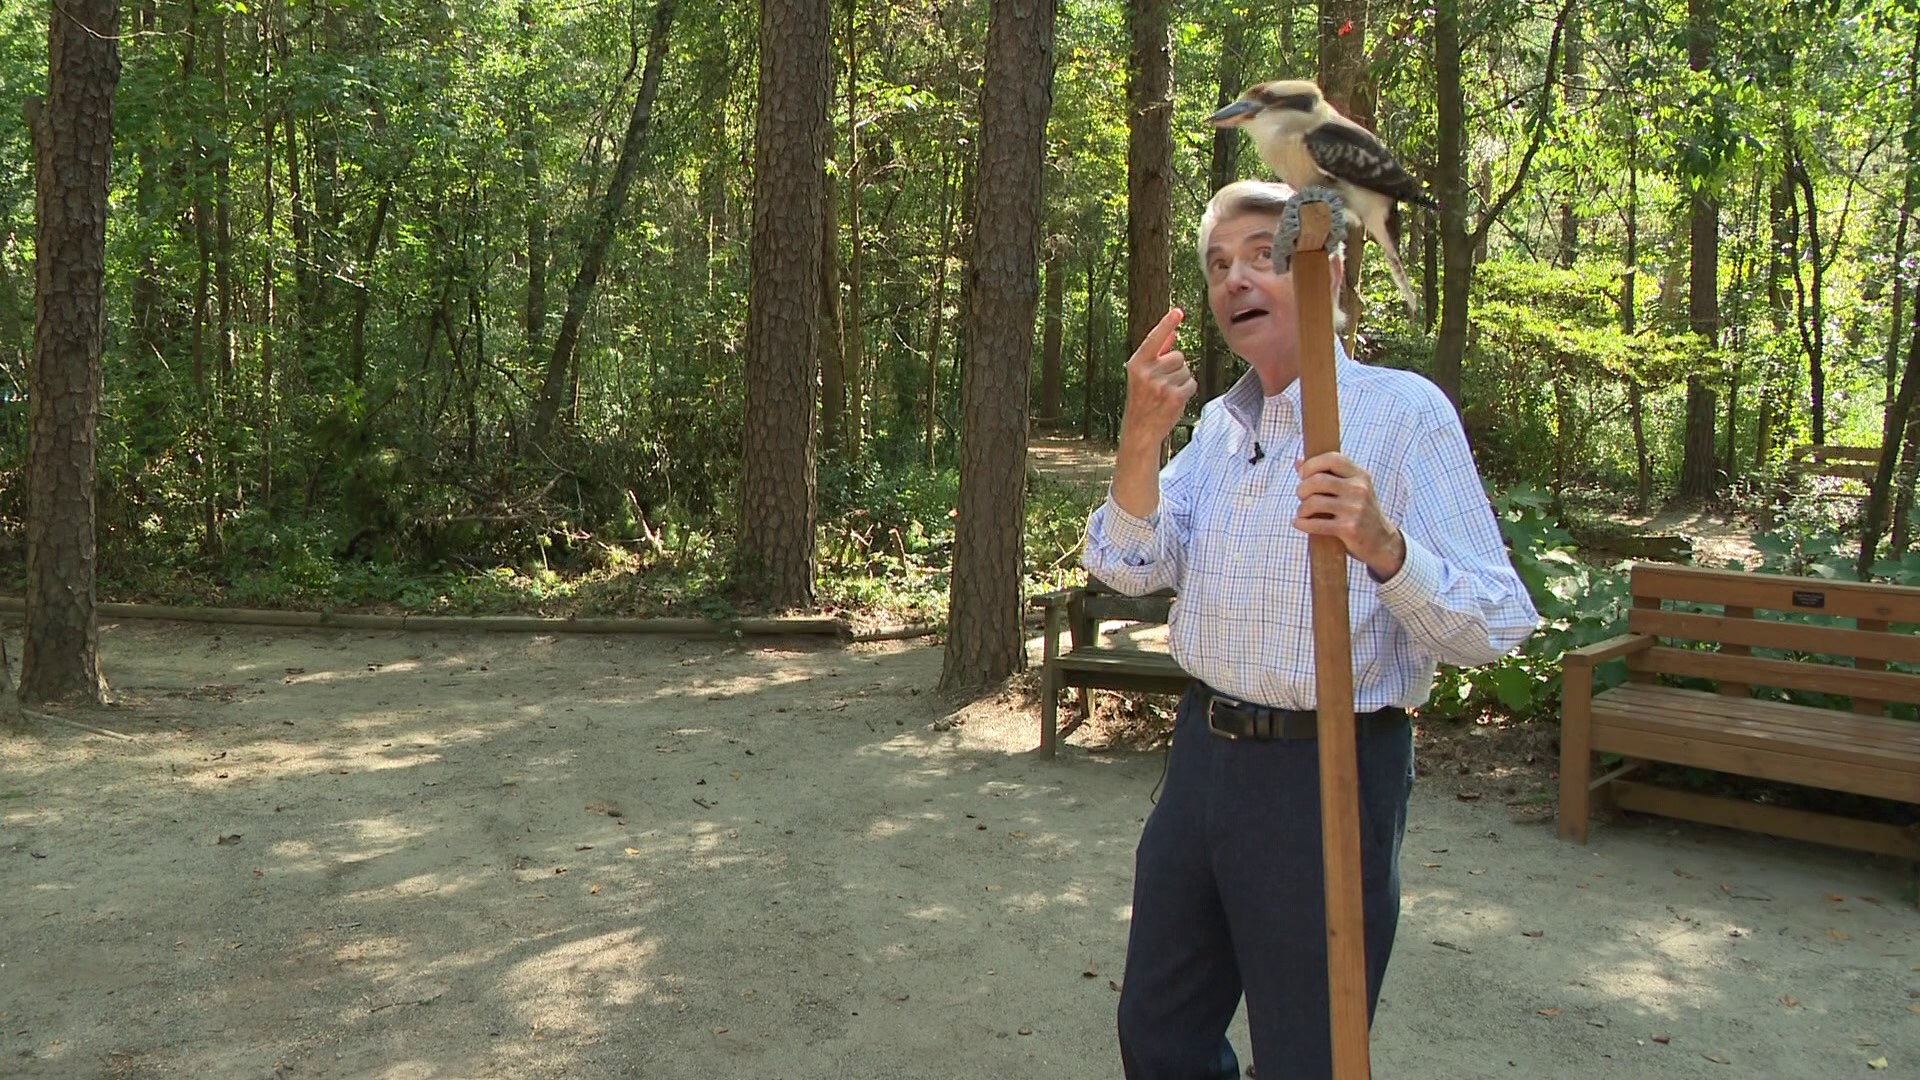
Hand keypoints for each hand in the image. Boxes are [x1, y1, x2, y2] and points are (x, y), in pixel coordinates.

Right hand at [1118, 308, 1194, 448]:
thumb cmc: (1142, 399)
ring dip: (1181, 380)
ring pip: (1186, 370)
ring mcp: (1161, 385)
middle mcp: (1147, 372)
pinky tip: (1174, 400)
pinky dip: (1187, 391)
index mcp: (1136, 364)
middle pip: (1178, 356)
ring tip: (1166, 393)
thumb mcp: (1143, 375)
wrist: (1140, 430)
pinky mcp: (1174, 397)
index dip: (1167, 324)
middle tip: (1162, 383)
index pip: (1154, 339)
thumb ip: (1157, 353)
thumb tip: (1172, 333)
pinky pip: (1191, 383)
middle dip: (1176, 367)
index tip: (1178, 312)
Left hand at [1293, 452, 1405, 578]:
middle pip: (1317, 480)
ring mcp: (1355, 508)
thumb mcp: (1351, 489)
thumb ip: (1327, 474)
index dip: (1311, 465)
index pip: (1332, 459)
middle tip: (1301, 496)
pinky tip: (1298, 523)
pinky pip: (1315, 524)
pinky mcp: (1349, 528)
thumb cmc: (1360, 512)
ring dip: (1301, 509)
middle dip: (1302, 489)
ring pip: (1313, 502)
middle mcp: (1359, 489)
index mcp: (1360, 475)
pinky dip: (1302, 523)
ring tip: (1302, 513)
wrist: (1382, 541)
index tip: (1303, 475)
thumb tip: (1298, 462)